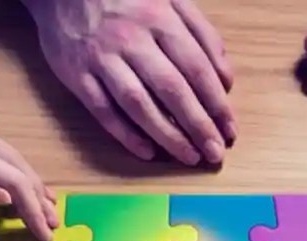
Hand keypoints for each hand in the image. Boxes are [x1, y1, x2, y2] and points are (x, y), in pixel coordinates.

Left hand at [0, 108, 58, 237]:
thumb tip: (3, 199)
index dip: (26, 216)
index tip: (42, 237)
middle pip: (11, 167)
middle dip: (37, 197)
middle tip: (55, 221)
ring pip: (5, 149)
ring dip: (30, 176)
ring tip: (48, 201)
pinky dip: (9, 157)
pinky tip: (19, 176)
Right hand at [23, 0, 234, 165]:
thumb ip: (203, 34)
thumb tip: (225, 79)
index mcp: (159, 18)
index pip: (196, 68)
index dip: (216, 103)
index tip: (229, 129)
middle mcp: (132, 40)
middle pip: (172, 90)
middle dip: (197, 126)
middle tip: (214, 152)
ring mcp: (102, 58)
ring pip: (139, 104)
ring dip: (167, 135)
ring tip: (188, 156)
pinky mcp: (76, 75)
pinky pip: (103, 110)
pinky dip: (125, 134)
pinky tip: (147, 152)